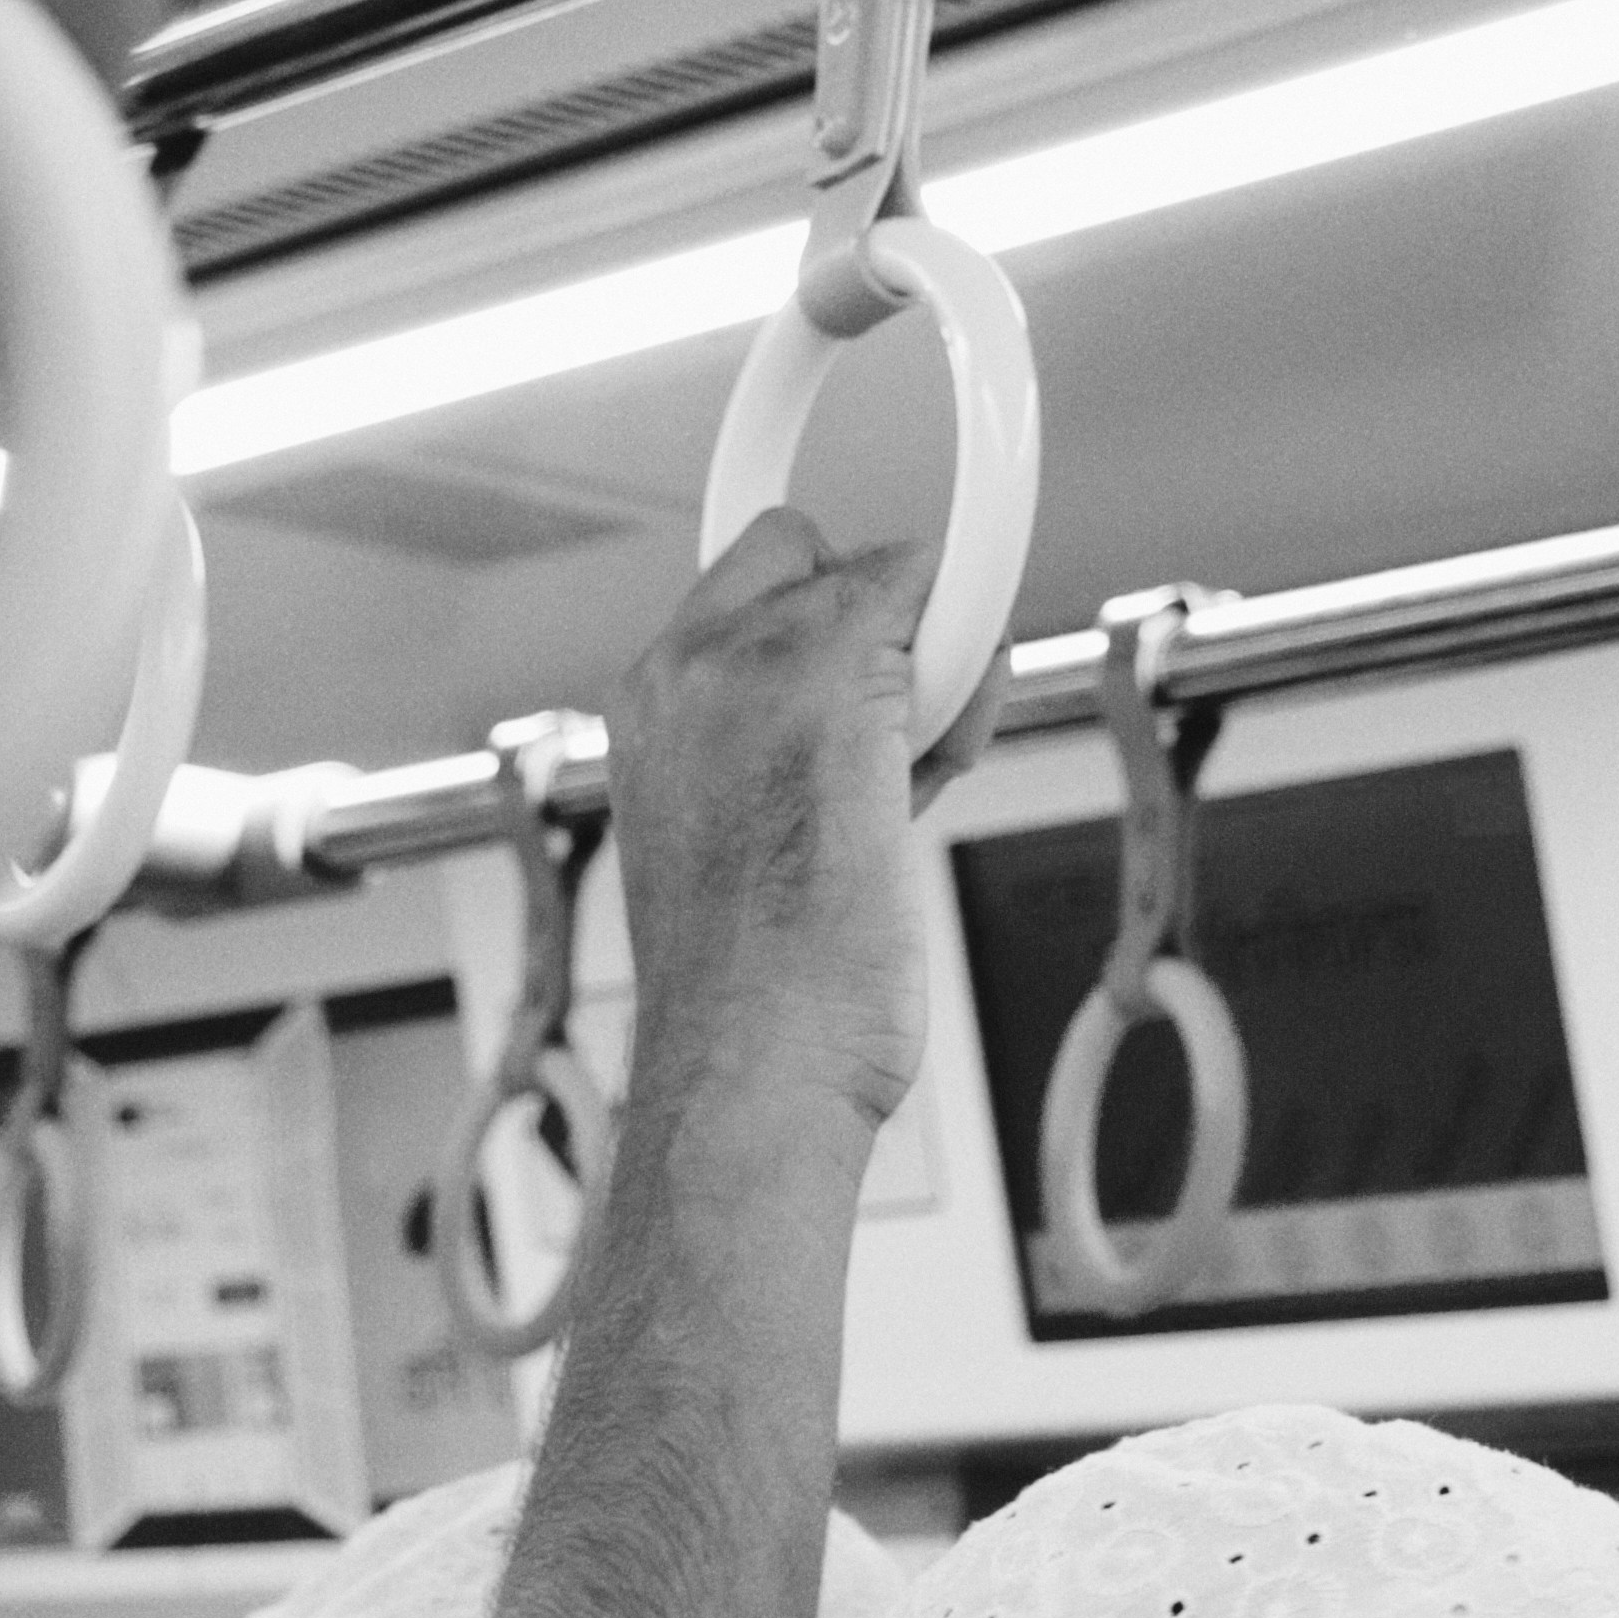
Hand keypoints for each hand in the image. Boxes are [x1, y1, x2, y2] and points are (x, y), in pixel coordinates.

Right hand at [591, 513, 974, 1137]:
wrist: (748, 1065)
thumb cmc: (755, 1000)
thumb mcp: (726, 842)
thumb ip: (771, 752)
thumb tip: (864, 719)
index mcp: (648, 708)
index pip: (740, 584)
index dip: (814, 616)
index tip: (870, 663)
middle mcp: (683, 670)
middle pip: (806, 552)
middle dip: (871, 622)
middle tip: (896, 739)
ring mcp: (753, 665)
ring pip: (882, 575)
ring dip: (931, 666)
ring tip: (910, 789)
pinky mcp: (836, 676)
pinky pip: (938, 594)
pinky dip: (970, 670)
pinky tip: (943, 764)